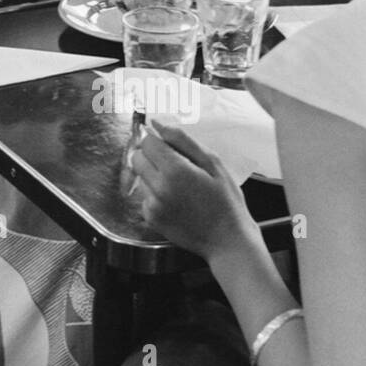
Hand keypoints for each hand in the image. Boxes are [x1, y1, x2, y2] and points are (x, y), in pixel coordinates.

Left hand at [129, 120, 255, 260]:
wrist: (228, 241)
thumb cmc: (226, 201)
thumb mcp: (212, 163)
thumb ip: (182, 140)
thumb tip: (157, 123)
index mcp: (175, 170)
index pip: (147, 142)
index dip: (157, 140)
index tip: (169, 146)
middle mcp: (158, 188)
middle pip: (137, 158)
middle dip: (152, 156)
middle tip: (175, 165)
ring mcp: (152, 205)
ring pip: (140, 177)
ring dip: (154, 176)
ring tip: (180, 187)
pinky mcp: (150, 219)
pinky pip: (144, 197)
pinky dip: (155, 195)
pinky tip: (177, 201)